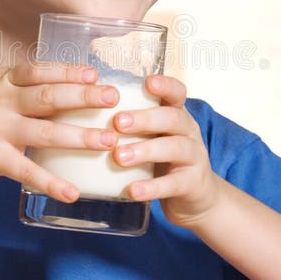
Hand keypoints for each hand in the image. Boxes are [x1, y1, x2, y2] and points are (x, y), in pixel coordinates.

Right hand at [0, 62, 118, 200]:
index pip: (40, 71)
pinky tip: (73, 192)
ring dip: (80, 138)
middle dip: (85, 98)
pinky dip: (51, 183)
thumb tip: (46, 86)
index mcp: (0, 81)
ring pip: (46, 133)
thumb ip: (12, 87)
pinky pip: (27, 172)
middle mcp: (2, 102)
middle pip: (50, 97)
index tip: (94, 75)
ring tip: (108, 142)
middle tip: (115, 100)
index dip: (69, 72)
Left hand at [111, 74, 219, 225]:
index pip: (177, 93)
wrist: (195, 197)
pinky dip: (152, 187)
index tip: (147, 82)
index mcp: (177, 115)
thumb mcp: (153, 136)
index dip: (165, 85)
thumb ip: (131, 124)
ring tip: (119, 157)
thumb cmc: (163, 160)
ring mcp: (194, 157)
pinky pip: (173, 184)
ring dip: (145, 151)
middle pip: (173, 118)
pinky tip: (133, 191)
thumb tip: (84, 109)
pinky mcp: (192, 184)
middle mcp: (189, 132)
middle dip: (145, 118)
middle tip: (118, 122)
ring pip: (174, 148)